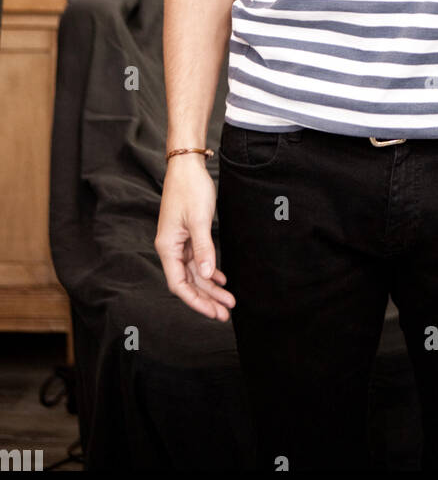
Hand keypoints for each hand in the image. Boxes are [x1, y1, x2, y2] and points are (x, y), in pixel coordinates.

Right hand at [154, 157, 235, 320]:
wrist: (187, 166)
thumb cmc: (190, 189)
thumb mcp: (199, 219)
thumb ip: (203, 248)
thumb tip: (207, 276)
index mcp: (168, 247)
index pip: (179, 284)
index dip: (196, 301)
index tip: (214, 312)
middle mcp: (171, 248)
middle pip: (189, 282)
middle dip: (207, 299)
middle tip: (226, 313)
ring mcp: (179, 242)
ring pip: (195, 273)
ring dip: (211, 287)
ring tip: (228, 300)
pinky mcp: (188, 235)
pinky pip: (198, 260)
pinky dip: (209, 270)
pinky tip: (221, 279)